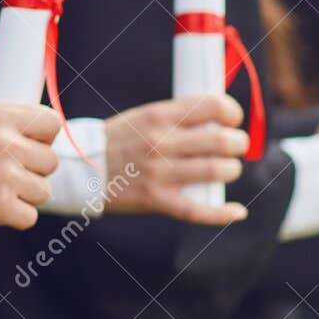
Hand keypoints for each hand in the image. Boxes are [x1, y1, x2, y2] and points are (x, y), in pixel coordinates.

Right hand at [0, 105, 61, 236]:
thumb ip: (6, 127)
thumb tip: (46, 136)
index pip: (52, 122)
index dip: (44, 139)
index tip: (28, 150)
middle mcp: (5, 142)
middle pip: (51, 162)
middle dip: (32, 173)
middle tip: (2, 178)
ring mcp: (4, 174)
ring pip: (43, 191)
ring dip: (23, 197)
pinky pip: (29, 217)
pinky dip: (13, 218)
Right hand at [102, 95, 251, 225]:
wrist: (80, 169)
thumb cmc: (118, 142)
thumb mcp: (143, 117)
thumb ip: (177, 116)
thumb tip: (218, 119)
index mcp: (158, 116)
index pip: (211, 106)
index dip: (231, 112)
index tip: (232, 119)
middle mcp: (161, 142)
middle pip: (221, 141)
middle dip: (239, 143)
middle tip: (237, 146)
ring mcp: (159, 173)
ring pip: (216, 171)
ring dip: (231, 170)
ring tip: (228, 169)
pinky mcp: (156, 200)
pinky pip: (197, 210)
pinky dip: (222, 213)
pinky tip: (238, 211)